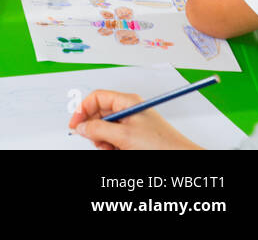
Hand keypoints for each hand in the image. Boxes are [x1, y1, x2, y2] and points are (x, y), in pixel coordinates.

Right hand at [69, 89, 201, 149]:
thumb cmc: (161, 144)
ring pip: (105, 129)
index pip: (96, 98)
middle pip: (99, 114)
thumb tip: (81, 127)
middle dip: (94, 129)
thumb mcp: (124, 136)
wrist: (181, 159)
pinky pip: (114, 139)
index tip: (76, 124)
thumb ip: (98, 129)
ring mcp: (132, 125)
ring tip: (110, 148)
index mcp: (127, 102)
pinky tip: (116, 151)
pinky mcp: (134, 138)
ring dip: (103, 140)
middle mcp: (129, 110)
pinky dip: (111, 146)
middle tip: (95, 140)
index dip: (83, 109)